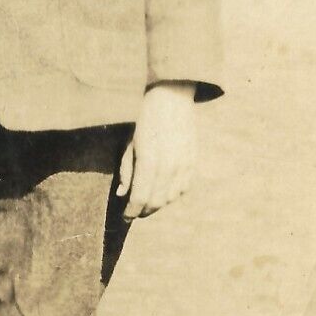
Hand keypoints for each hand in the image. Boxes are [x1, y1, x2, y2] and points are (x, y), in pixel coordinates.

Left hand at [117, 82, 197, 219]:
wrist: (171, 99)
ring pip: (170, 198)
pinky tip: (163, 192)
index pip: (140, 198)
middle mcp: (168, 167)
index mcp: (149, 161)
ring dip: (157, 204)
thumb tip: (122, 194)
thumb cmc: (145, 120)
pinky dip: (172, 195)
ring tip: (147, 201)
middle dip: (143, 211)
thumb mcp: (129, 143)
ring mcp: (183, 166)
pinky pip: (183, 189)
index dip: (131, 211)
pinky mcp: (192, 163)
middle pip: (156, 202)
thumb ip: (126, 170)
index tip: (125, 216)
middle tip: (135, 212)